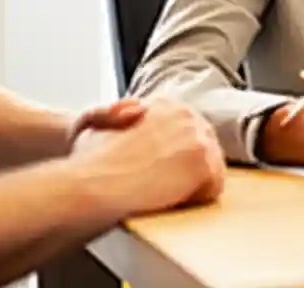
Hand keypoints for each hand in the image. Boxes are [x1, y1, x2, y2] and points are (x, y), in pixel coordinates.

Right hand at [72, 99, 225, 216]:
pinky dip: (197, 198)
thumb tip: (139, 109)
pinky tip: (171, 199)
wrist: (93, 184)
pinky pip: (214, 187)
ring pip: (212, 167)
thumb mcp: (97, 121)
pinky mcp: (204, 165)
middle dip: (190, 166)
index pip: (190, 130)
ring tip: (165, 192)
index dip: (176, 154)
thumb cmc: (89, 161)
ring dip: (194, 183)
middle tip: (164, 184)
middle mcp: (187, 114)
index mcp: (165, 103)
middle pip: (205, 146)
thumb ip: (118, 111)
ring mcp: (199, 139)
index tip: (161, 168)